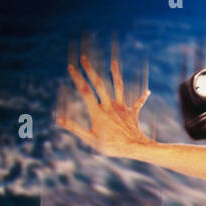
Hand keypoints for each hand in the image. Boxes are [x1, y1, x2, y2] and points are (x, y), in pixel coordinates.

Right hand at [58, 40, 150, 157]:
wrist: (136, 148)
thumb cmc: (112, 146)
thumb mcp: (90, 139)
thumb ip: (74, 128)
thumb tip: (58, 119)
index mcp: (98, 112)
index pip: (85, 91)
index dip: (77, 78)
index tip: (71, 67)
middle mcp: (110, 107)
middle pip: (99, 84)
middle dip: (90, 70)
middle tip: (84, 58)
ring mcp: (122, 109)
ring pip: (119, 88)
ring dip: (116, 74)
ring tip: (114, 62)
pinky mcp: (132, 113)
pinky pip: (138, 103)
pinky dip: (142, 97)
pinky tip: (147, 91)